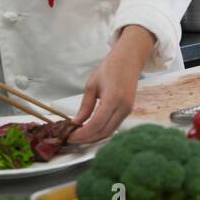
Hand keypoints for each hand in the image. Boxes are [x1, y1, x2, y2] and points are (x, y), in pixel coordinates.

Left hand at [69, 25, 154, 143]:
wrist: (129, 60)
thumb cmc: (110, 68)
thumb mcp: (92, 85)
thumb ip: (85, 106)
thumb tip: (77, 122)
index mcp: (113, 98)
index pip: (96, 124)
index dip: (82, 134)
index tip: (70, 136)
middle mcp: (123, 107)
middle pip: (104, 132)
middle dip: (86, 139)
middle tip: (71, 139)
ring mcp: (128, 110)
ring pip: (110, 132)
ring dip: (94, 137)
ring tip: (79, 136)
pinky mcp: (128, 111)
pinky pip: (114, 126)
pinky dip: (101, 131)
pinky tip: (91, 130)